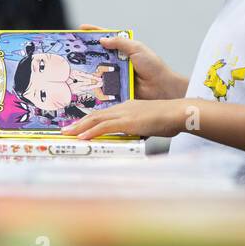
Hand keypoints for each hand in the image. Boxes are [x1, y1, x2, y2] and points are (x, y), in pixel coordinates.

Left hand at [61, 98, 187, 139]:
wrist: (178, 113)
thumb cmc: (169, 119)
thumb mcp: (149, 124)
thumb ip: (138, 129)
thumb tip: (134, 137)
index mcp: (127, 108)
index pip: (104, 114)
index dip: (89, 121)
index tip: (79, 127)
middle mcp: (123, 108)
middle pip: (95, 115)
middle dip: (79, 123)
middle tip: (66, 130)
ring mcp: (124, 114)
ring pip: (96, 120)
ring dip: (80, 128)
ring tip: (67, 134)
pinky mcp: (127, 121)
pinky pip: (104, 127)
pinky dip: (91, 132)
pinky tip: (82, 137)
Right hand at [78, 25, 186, 99]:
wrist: (161, 88)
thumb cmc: (153, 66)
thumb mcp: (137, 48)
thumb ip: (120, 42)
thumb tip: (103, 39)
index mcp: (125, 49)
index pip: (107, 37)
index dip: (94, 33)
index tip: (81, 28)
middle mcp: (118, 61)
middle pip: (99, 54)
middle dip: (86, 51)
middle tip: (72, 49)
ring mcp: (116, 74)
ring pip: (98, 69)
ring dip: (88, 68)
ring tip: (74, 65)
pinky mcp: (115, 88)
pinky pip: (102, 85)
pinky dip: (94, 84)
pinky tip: (84, 83)